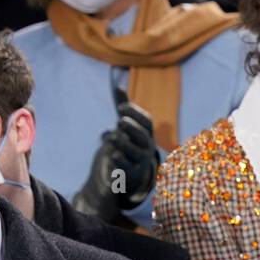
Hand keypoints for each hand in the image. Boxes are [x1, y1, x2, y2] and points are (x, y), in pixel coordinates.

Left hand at [72, 99, 158, 220]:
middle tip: (119, 121)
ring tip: (113, 136)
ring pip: (135, 151)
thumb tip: (117, 85)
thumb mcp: (125, 125)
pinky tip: (113, 154)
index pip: (146, 121)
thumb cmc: (128, 143)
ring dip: (124, 143)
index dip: (135, 113)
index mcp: (146, 133)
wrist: (130, 173)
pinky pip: (128, 167)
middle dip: (132, 128)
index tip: (120, 107)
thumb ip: (123, 107)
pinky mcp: (132, 174)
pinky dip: (121, 161)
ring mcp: (141, 161)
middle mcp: (147, 147)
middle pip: (143, 136)